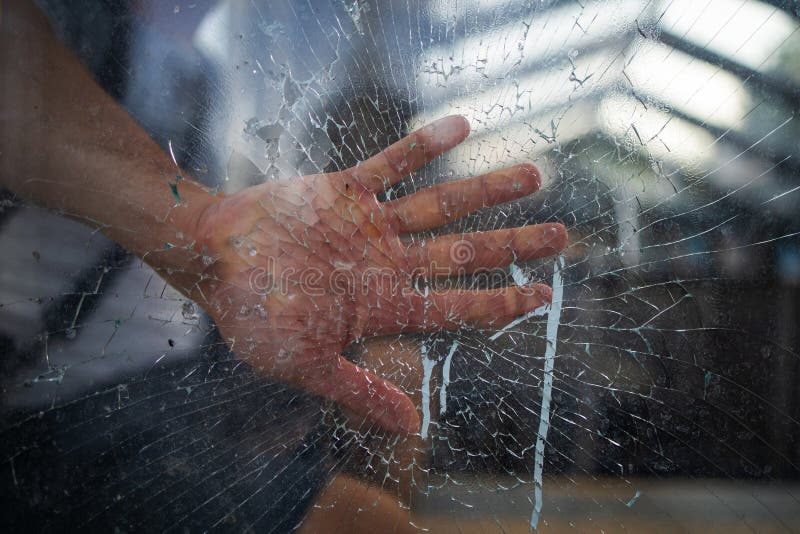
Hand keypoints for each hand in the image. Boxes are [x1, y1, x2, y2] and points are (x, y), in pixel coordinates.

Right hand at [192, 115, 567, 433]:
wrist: (212, 258)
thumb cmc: (252, 316)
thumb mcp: (305, 366)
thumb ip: (360, 390)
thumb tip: (413, 429)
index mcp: (381, 306)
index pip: (454, 306)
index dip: (501, 302)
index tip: (544, 296)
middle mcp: (386, 263)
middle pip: (464, 252)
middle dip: (513, 244)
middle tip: (563, 237)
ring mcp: (370, 224)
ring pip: (440, 205)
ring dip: (485, 191)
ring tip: (534, 174)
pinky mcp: (346, 189)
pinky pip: (392, 162)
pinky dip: (423, 146)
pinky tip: (462, 126)